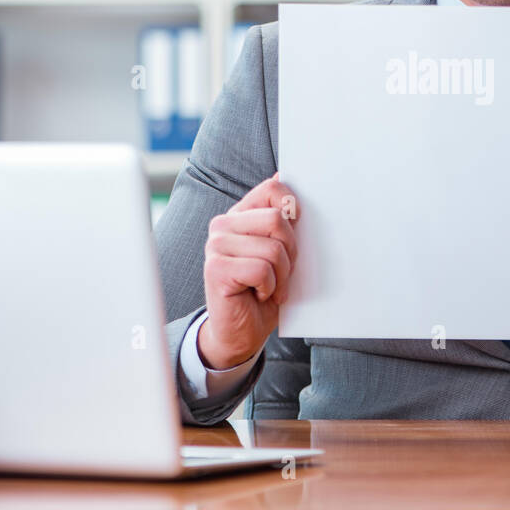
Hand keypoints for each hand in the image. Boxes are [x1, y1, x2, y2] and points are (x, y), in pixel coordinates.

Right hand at [197, 173, 299, 369]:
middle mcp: (223, 225)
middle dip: (291, 252)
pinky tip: (259, 294)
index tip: (293, 236)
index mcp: (240, 215)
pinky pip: (262, 270)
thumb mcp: (280, 250)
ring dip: (282, 275)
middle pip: (277, 220)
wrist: (242, 331)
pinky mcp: (216, 269)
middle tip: (283, 272)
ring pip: (273, 248)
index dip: (292, 211)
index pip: (272, 190)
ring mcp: (216, 246)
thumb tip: (283, 177)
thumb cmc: (264, 289)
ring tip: (271, 286)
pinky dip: (270, 287)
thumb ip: (281, 218)